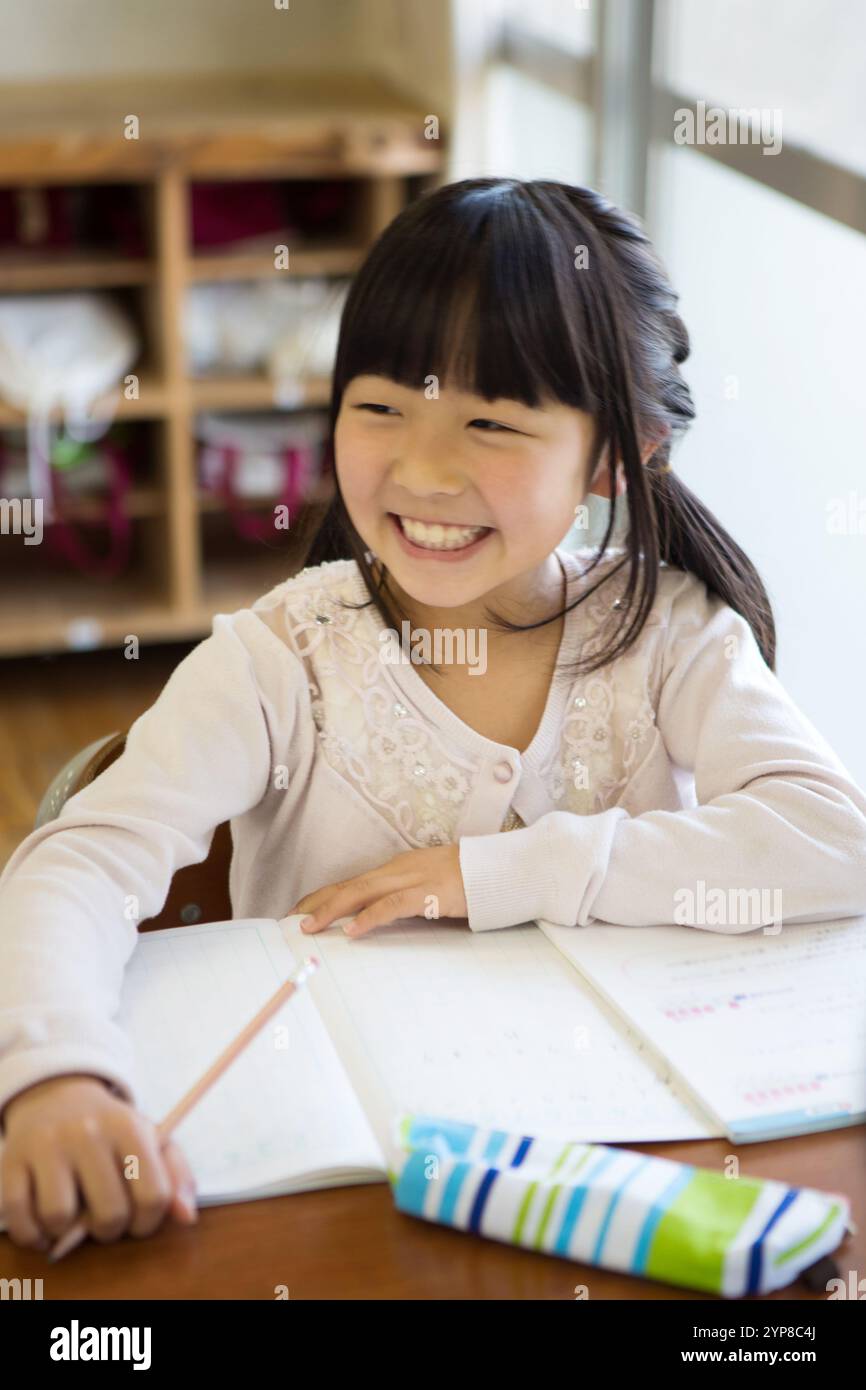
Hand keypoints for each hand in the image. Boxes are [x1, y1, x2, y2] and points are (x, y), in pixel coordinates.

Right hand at [1, 1074, 196, 1252]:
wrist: (57, 1096)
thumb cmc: (111, 1131)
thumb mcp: (151, 1141)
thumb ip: (177, 1178)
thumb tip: (186, 1218)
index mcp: (129, 1128)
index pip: (154, 1195)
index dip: (148, 1222)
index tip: (138, 1219)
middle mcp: (88, 1133)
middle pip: (109, 1214)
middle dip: (109, 1230)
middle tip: (103, 1217)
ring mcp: (47, 1146)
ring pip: (59, 1218)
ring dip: (66, 1232)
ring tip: (72, 1214)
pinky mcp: (12, 1162)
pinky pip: (19, 1219)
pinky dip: (32, 1233)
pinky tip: (43, 1223)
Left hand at [290, 844, 467, 937]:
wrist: (501, 869)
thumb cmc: (469, 881)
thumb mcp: (429, 888)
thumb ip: (406, 899)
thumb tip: (381, 920)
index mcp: (397, 869)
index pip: (352, 883)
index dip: (323, 897)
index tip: (299, 912)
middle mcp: (398, 870)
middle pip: (348, 886)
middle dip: (317, 903)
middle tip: (291, 922)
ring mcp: (413, 879)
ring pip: (362, 893)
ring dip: (332, 910)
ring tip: (310, 927)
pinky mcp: (429, 893)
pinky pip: (392, 905)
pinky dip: (369, 917)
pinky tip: (353, 930)